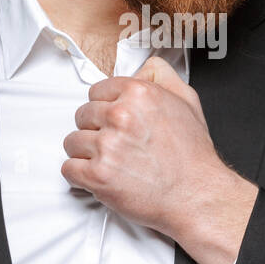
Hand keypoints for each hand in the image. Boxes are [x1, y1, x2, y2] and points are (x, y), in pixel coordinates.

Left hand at [60, 55, 257, 263]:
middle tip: (115, 144)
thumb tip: (143, 68)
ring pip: (72, 142)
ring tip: (110, 162)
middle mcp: (121, 115)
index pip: (96, 91)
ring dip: (86, 154)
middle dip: (95, 130)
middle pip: (82, 115)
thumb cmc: (192, 155)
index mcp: (139, 93)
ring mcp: (107, 146)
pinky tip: (100, 176)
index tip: (113, 122)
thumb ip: (162, 76)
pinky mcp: (97, 175)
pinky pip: (68, 169)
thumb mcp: (187, 101)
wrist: (196, 195)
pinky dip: (80, 176)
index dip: (105, 108)